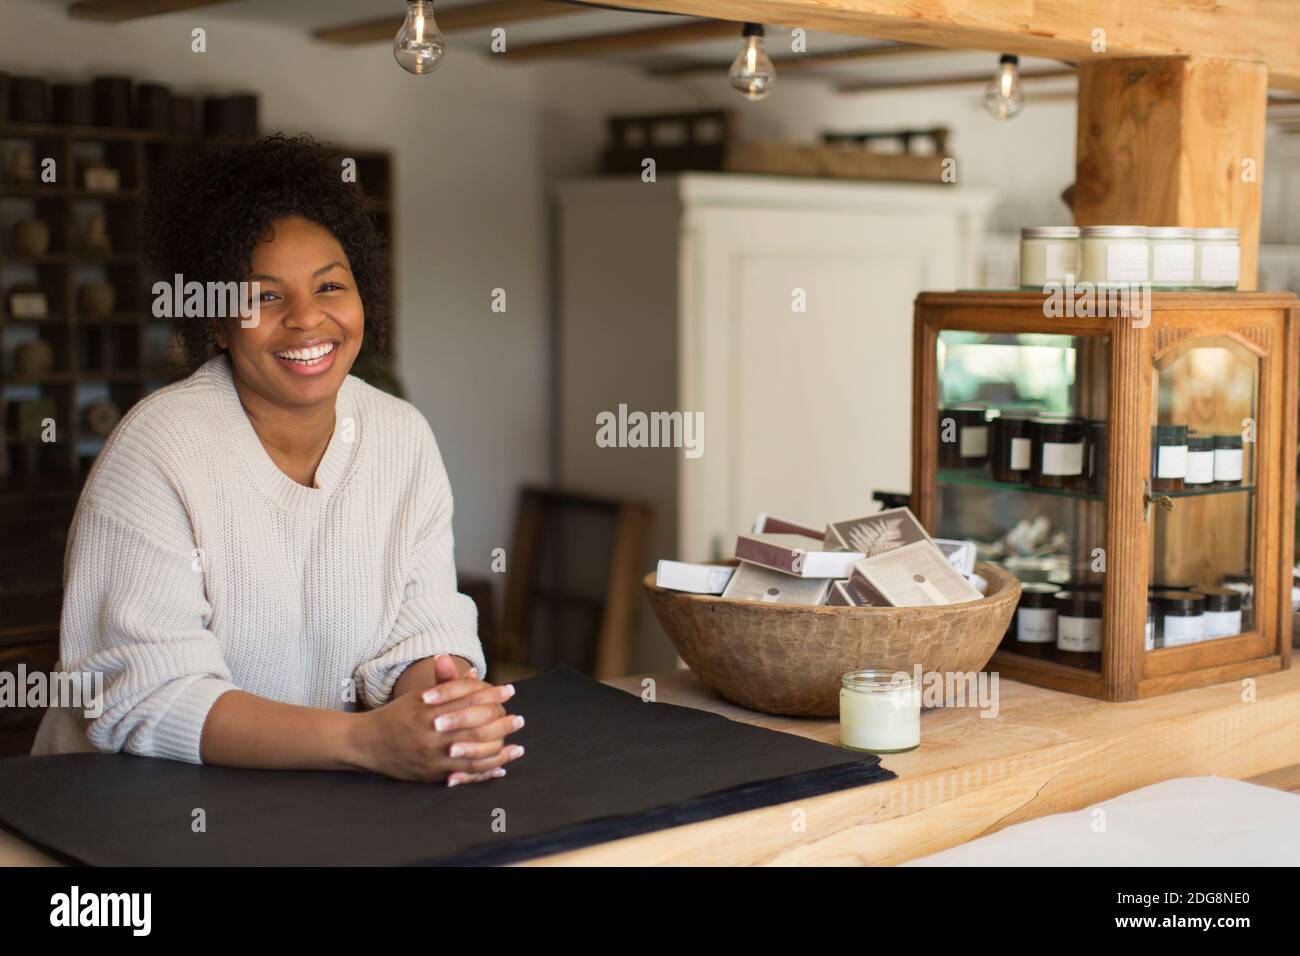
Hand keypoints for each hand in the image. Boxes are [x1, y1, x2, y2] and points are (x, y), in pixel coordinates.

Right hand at [353, 658, 524, 783]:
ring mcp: (431, 755)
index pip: (468, 699)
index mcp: (429, 708)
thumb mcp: (420, 696)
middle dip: (501, 723)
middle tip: (519, 719)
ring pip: (473, 754)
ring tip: (518, 747)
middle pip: (475, 726)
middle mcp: (431, 732)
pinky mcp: (430, 774)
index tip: (510, 691)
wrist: (366, 743)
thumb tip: (476, 673)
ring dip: (499, 751)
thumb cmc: (396, 715)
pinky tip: (500, 768)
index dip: (492, 694)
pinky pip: (463, 774)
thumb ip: (449, 686)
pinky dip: (484, 772)